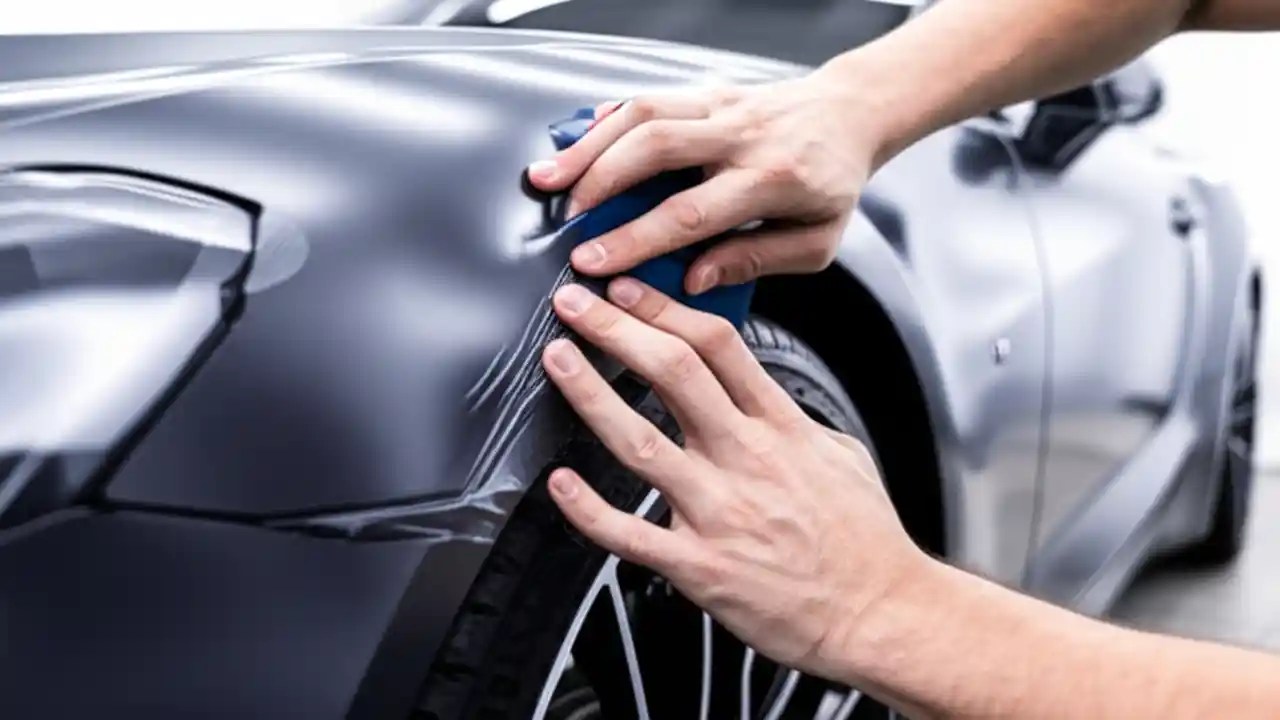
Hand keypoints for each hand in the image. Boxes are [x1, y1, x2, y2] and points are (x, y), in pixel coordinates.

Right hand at [526, 71, 880, 293]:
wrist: (850, 114)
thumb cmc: (831, 185)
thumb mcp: (815, 242)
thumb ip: (755, 261)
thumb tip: (693, 280)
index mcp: (772, 180)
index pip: (690, 213)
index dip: (635, 239)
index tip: (592, 262)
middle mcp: (742, 135)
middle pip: (656, 148)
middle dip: (598, 181)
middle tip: (562, 218)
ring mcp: (722, 106)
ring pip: (644, 113)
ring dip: (590, 145)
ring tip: (549, 177)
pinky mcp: (707, 90)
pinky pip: (650, 96)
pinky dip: (609, 117)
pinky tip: (578, 138)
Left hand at [539, 277, 928, 679]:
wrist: (881, 615)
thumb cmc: (865, 541)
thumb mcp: (843, 454)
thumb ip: (793, 417)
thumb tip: (760, 393)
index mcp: (781, 427)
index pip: (718, 345)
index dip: (664, 308)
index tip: (629, 290)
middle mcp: (747, 458)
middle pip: (673, 372)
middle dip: (617, 329)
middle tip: (577, 305)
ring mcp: (720, 511)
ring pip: (640, 441)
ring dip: (590, 395)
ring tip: (558, 361)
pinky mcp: (700, 565)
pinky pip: (630, 533)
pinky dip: (588, 508)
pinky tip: (559, 483)